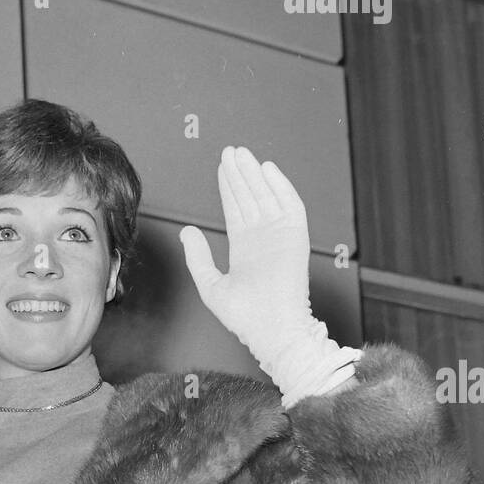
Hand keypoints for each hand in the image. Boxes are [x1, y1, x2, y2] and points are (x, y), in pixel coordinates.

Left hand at [179, 148, 313, 366]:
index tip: (222, 167)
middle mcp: (263, 240)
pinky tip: (267, 169)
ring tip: (241, 154)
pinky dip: (281, 187)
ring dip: (255, 175)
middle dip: (240, 174)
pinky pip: (290, 206)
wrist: (272, 332)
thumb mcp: (211, 285)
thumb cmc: (245, 318)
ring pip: (267, 197)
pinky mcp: (296, 239)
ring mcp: (280, 237)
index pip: (236, 210)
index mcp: (245, 249)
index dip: (228, 188)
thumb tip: (187, 231)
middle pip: (251, 198)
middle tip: (230, 151)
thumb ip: (198, 258)